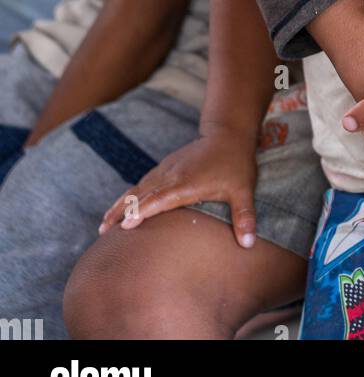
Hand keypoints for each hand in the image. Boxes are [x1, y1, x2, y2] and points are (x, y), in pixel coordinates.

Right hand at [98, 129, 258, 248]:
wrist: (228, 133)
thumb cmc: (236, 163)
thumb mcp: (243, 190)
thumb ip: (244, 216)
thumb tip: (248, 244)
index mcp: (186, 183)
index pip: (160, 199)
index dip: (143, 211)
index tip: (125, 224)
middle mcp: (171, 176)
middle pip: (141, 194)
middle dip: (121, 211)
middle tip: (102, 230)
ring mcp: (166, 169)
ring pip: (138, 187)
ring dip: (121, 203)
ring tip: (104, 223)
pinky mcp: (166, 167)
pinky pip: (143, 182)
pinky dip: (130, 195)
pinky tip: (122, 205)